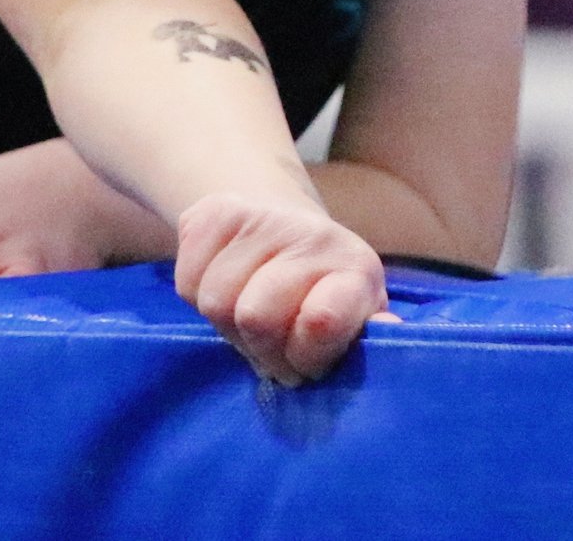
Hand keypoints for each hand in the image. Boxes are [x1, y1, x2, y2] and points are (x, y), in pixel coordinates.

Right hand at [173, 191, 391, 383]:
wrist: (282, 221)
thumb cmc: (319, 293)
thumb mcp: (351, 322)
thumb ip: (361, 338)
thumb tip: (386, 331)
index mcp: (356, 269)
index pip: (322, 320)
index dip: (304, 354)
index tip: (306, 363)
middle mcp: (314, 234)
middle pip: (256, 318)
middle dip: (259, 347)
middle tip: (274, 343)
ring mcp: (263, 217)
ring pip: (215, 302)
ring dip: (227, 323)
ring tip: (252, 312)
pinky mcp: (215, 210)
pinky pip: (186, 281)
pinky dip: (196, 293)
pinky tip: (228, 280)